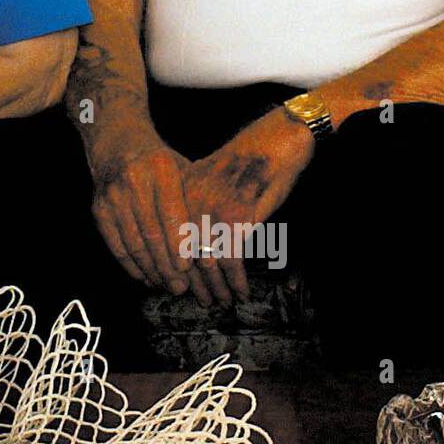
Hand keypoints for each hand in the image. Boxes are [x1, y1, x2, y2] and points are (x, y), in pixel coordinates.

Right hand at [89, 126, 213, 305]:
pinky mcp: (98, 210)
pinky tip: (146, 278)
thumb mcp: (182, 170)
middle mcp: (133, 180)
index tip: (187, 266)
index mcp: (160, 167)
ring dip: (151, 270)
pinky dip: (131, 266)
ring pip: (133, 242)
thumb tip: (220, 246)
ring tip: (167, 286)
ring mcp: (112, 196)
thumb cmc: (161, 164)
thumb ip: (195, 202)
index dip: (178, 242)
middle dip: (166, 264)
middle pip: (151, 232)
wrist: (118, 144)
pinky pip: (116, 245)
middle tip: (181, 287)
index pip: (170, 211)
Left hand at [179, 106, 313, 306]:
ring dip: (218, 288)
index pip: (169, 240)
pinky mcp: (238, 217)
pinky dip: (237, 280)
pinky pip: (232, 259)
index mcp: (180, 193)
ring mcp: (213, 210)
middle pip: (185, 255)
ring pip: (208, 262)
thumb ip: (195, 207)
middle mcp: (191, 202)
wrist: (274, 141)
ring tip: (224, 302)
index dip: (175, 269)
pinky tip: (242, 291)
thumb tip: (187, 242)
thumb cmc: (244, 163)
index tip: (180, 287)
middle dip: (196, 285)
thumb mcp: (209, 181)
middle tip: (205, 302)